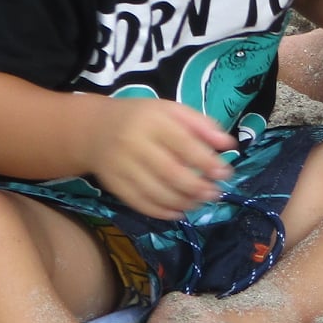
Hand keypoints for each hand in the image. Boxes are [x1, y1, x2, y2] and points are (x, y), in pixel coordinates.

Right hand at [85, 99, 235, 218]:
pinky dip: (161, 212)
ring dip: (183, 202)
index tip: (226, 173)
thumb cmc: (144, 118)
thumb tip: (228, 144)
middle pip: (170, 172)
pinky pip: (139, 203)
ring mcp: (121, 166)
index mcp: (153, 121)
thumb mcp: (172, 111)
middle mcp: (134, 144)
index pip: (184, 144)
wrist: (94, 128)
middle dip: (197, 187)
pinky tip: (178, 212)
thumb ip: (202, 125)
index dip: (207, 162)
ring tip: (200, 203)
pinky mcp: (113, 184)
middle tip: (215, 194)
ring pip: (155, 192)